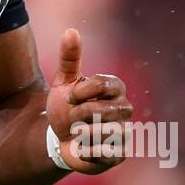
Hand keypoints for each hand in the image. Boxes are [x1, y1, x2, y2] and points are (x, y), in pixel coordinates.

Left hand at [46, 28, 132, 175]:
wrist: (60, 137)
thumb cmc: (66, 105)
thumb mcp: (63, 81)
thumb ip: (69, 57)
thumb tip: (71, 30)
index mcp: (115, 87)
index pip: (104, 84)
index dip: (82, 91)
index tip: (69, 97)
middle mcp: (125, 108)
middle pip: (104, 109)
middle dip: (80, 113)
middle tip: (71, 117)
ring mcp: (124, 132)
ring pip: (107, 131)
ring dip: (83, 132)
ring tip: (76, 132)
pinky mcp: (120, 154)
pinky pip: (107, 153)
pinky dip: (87, 150)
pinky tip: (80, 147)